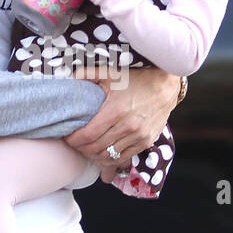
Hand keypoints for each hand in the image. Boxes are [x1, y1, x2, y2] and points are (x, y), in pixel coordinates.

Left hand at [63, 66, 179, 166]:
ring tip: (86, 149)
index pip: (88, 135)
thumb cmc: (136, 78)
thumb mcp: (110, 73)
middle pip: (95, 148)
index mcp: (116, 110)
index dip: (73, 140)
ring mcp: (138, 136)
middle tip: (74, 144)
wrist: (166, 84)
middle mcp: (128, 126)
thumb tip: (67, 79)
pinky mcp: (146, 141)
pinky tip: (102, 153)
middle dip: (80, 149)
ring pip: (108, 156)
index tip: (66, 138)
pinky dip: (110, 159)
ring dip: (93, 156)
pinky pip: (123, 158)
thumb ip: (87, 75)